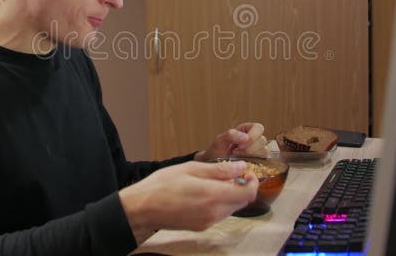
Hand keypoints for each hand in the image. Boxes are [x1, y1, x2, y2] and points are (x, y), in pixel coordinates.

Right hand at [119, 161, 258, 239]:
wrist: (142, 208)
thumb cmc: (162, 185)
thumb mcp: (191, 169)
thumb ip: (219, 170)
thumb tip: (241, 168)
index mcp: (214, 195)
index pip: (248, 193)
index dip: (252, 182)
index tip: (247, 172)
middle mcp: (214, 212)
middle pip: (242, 202)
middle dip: (241, 187)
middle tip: (229, 174)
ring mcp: (208, 222)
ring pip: (231, 209)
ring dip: (230, 195)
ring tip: (214, 182)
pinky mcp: (201, 227)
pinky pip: (219, 215)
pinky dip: (219, 203)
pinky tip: (205, 193)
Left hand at [194, 122, 269, 161]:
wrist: (214, 166)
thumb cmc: (216, 151)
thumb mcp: (220, 140)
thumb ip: (231, 135)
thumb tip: (246, 137)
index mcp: (247, 130)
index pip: (258, 128)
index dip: (253, 136)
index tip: (241, 144)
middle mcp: (254, 140)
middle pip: (262, 140)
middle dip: (251, 148)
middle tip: (237, 153)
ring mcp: (257, 152)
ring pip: (265, 152)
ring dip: (252, 156)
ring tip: (239, 158)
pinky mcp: (258, 163)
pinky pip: (264, 162)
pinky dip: (256, 163)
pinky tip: (244, 165)